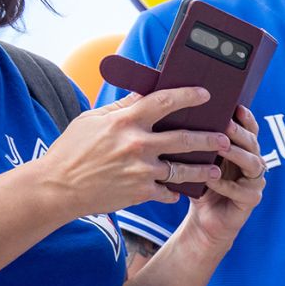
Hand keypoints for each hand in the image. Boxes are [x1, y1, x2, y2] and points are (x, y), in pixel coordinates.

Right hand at [29, 87, 233, 215]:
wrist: (58, 187)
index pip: (163, 102)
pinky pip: (168, 192)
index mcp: (124, 121)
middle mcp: (137, 144)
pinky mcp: (142, 192)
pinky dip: (173, 192)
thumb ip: (121, 108)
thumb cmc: (73, 150)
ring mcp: (141, 170)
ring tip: (215, 169)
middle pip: (184, 138)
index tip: (205, 95)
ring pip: (183, 169)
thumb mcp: (92, 120)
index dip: (187, 96)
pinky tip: (179, 191)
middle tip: (226, 139)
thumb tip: (143, 93)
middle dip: (209, 139)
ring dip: (203, 170)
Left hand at [174, 106, 266, 248]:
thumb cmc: (196, 183)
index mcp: (241, 148)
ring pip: (253, 163)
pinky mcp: (251, 200)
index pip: (248, 128)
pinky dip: (225, 184)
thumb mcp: (192, 156)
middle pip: (253, 142)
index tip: (236, 106)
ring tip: (221, 147)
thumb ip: (189, 136)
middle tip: (225, 124)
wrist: (204, 218)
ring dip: (237, 154)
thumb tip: (170, 107)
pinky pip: (242, 190)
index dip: (245, 118)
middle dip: (239, 132)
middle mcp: (252, 162)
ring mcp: (254, 181)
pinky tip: (210, 179)